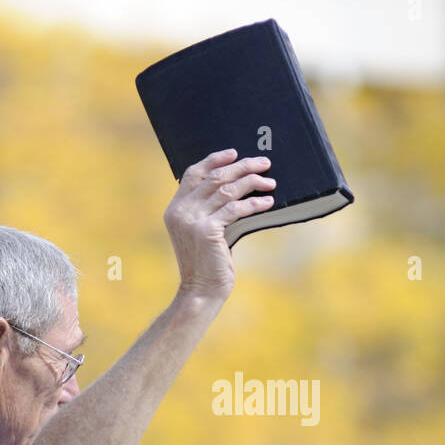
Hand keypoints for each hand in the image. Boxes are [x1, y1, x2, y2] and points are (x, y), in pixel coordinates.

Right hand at [164, 148, 275, 302]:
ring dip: (252, 182)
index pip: (193, 174)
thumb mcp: (202, 233)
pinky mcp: (207, 231)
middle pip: (214, 178)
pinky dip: (254, 204)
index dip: (214, 160)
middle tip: (263, 163)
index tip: (233, 153)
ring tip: (270, 182)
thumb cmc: (207, 264)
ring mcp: (192, 220)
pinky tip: (267, 202)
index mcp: (175, 209)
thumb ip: (208, 211)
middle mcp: (180, 211)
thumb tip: (235, 188)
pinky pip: (235, 209)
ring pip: (227, 190)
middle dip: (242, 167)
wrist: (200, 291)